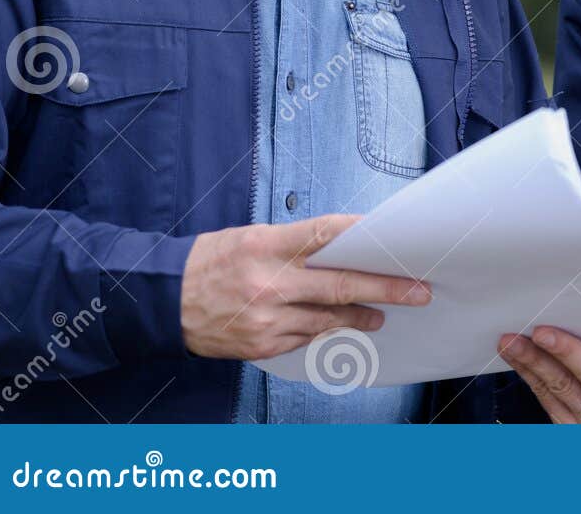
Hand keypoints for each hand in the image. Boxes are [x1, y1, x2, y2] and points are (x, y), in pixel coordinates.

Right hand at [180, 214, 431, 360]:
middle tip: (419, 290)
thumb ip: (298, 243)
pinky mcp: (262, 344)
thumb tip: (347, 245)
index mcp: (267, 245)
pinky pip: (307, 337)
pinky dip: (328, 329)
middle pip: (341, 284)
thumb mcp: (253, 237)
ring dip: (363, 314)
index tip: (396, 240)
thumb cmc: (213, 260)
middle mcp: (269, 282)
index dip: (364, 236)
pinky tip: (345, 325)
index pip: (326, 234)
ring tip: (385, 310)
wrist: (161, 300)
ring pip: (330, 317)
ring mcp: (266, 318)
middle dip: (386, 288)